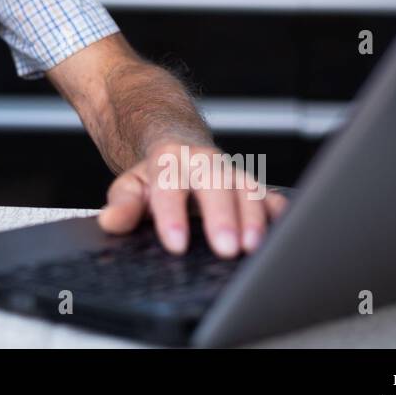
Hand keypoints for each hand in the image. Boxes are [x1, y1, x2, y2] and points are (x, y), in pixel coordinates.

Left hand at [97, 140, 288, 256]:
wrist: (178, 145)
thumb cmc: (156, 173)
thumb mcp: (131, 184)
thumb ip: (122, 202)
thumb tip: (111, 220)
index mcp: (169, 159)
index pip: (168, 186)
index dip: (172, 215)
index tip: (175, 244)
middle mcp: (204, 161)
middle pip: (215, 183)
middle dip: (222, 216)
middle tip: (226, 249)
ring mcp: (232, 172)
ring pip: (247, 188)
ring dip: (254, 218)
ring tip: (254, 248)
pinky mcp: (253, 186)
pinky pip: (271, 196)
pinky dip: (278, 213)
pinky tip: (284, 232)